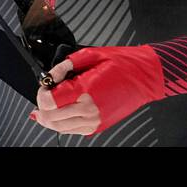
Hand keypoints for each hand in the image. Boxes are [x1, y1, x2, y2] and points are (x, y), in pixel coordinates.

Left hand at [29, 45, 167, 135]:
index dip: (41, 92)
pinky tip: (60, 112)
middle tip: (44, 93)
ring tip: (45, 105)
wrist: (145, 78)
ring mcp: (93, 122)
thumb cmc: (123, 64)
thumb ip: (66, 65)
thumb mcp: (91, 55)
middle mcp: (88, 111)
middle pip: (50, 118)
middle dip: (41, 106)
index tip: (46, 83)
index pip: (49, 101)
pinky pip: (71, 130)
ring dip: (48, 117)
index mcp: (85, 92)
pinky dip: (61, 123)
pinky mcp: (97, 127)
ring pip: (59, 128)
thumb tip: (50, 76)